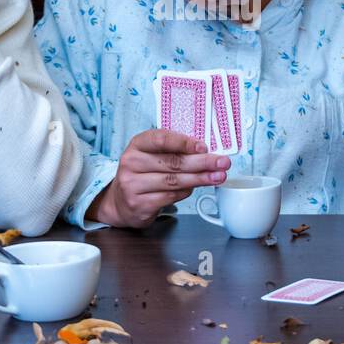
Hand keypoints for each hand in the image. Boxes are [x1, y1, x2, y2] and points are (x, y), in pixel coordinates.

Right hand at [93, 130, 230, 227]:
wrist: (120, 202)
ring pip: (174, 181)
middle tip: (222, 163)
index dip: (184, 142)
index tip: (204, 146)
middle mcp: (131, 163)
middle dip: (202, 162)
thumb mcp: (152, 156)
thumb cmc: (143, 174)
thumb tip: (205, 152)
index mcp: (137, 145)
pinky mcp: (139, 204)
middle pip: (173, 162)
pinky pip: (170, 197)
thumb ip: (173, 151)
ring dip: (200, 179)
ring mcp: (133, 185)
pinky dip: (186, 192)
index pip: (161, 139)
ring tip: (217, 177)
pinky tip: (195, 188)